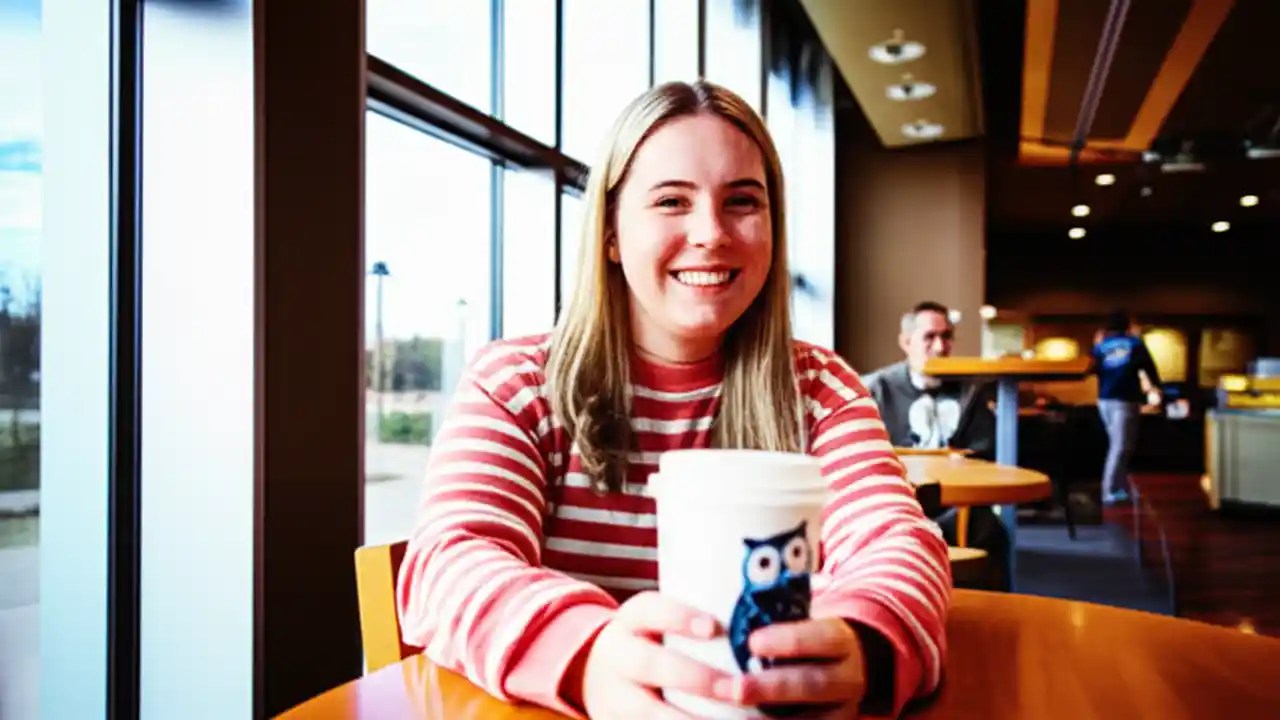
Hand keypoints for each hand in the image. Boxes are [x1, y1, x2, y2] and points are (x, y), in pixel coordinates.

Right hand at [580, 592, 736, 718]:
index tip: (714, 627)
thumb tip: (760, 619)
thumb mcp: (660, 622)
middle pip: (650, 663)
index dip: (680, 617)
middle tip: (737, 689)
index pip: (651, 610)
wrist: (601, 674)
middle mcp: (618, 655)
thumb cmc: (653, 643)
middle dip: (696, 678)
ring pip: (646, 711)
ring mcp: (615, 695)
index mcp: (632, 620)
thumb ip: (698, 621)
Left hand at [738, 618, 865, 717]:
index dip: (788, 640)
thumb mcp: (807, 624)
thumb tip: (727, 613)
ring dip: (766, 718)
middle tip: (736, 689)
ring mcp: (842, 710)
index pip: (821, 638)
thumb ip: (777, 620)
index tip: (752, 642)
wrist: (849, 670)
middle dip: (772, 688)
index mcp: (841, 642)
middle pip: (813, 684)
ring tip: (732, 713)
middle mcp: (848, 678)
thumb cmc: (810, 641)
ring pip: (808, 718)